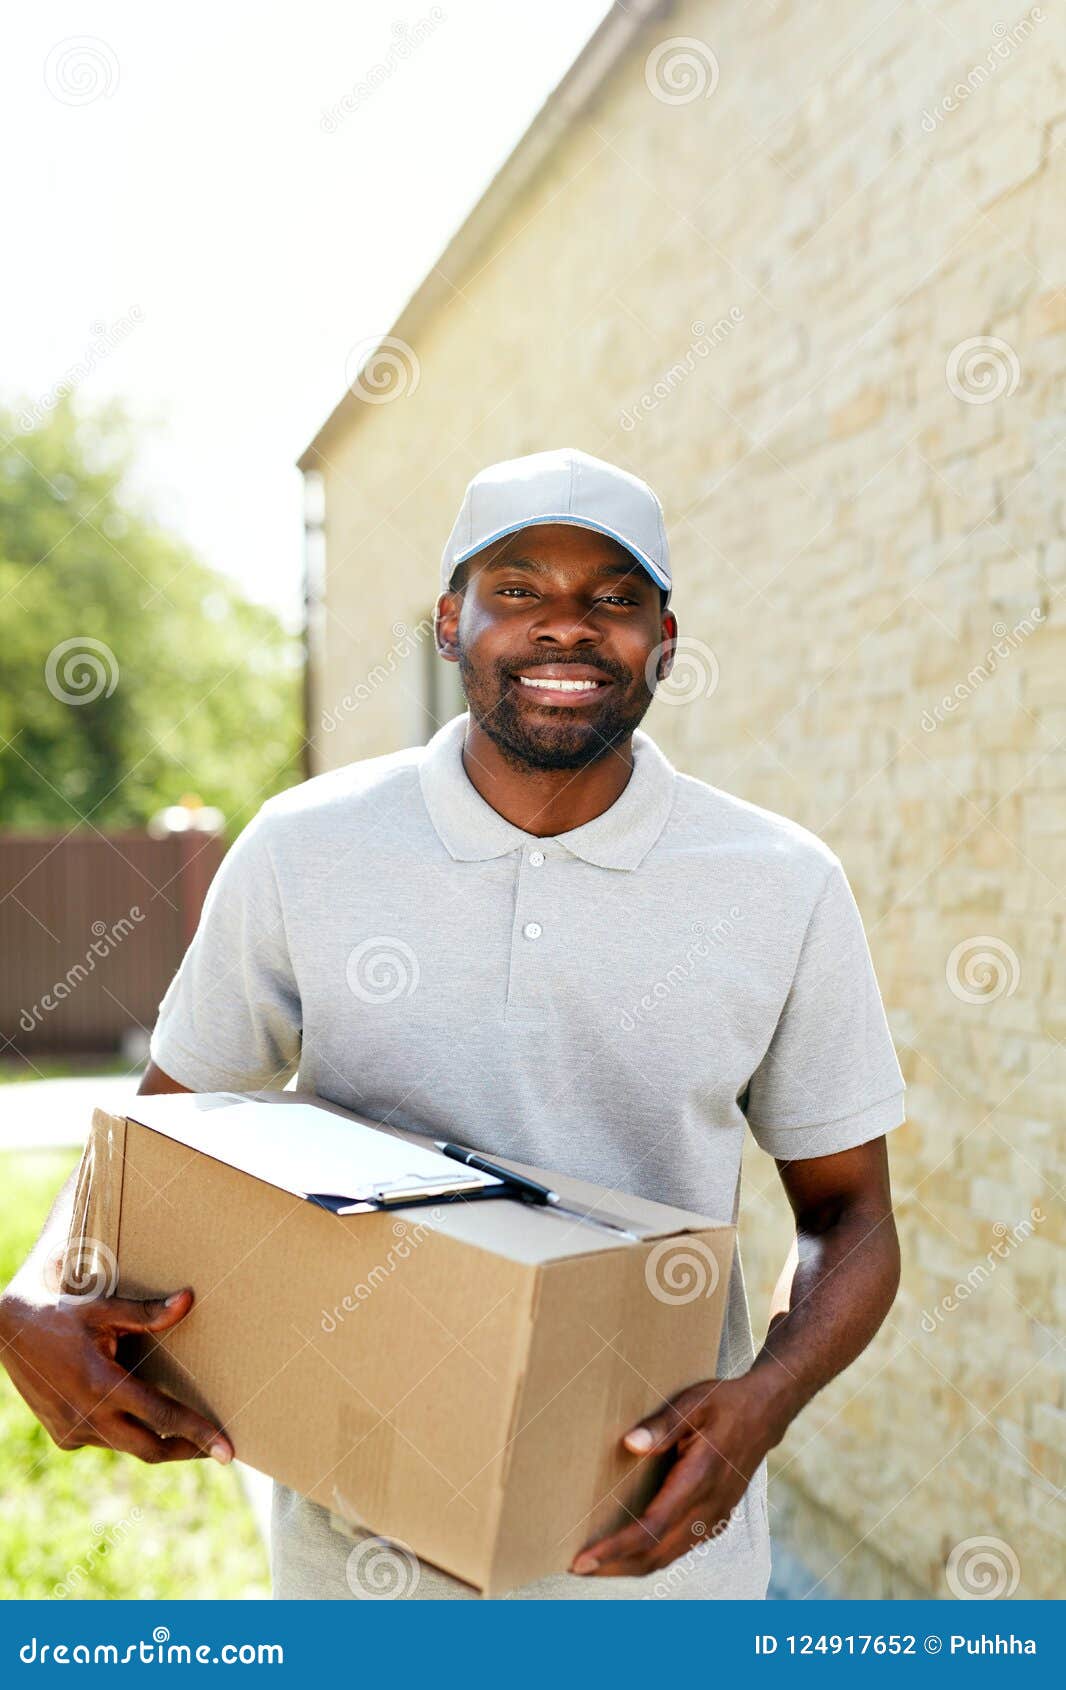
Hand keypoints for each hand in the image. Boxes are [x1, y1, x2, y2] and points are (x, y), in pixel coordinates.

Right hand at [0, 1282, 233, 1465]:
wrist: (9, 1332)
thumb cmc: (64, 1314)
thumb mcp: (105, 1310)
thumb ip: (148, 1312)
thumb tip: (188, 1299)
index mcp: (103, 1385)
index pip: (162, 1416)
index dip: (199, 1433)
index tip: (227, 1451)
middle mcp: (88, 1415)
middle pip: (150, 1449)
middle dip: (186, 1452)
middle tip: (216, 1451)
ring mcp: (73, 1431)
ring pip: (126, 1446)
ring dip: (154, 1441)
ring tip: (183, 1432)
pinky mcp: (63, 1437)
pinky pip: (104, 1441)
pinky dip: (123, 1433)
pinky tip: (133, 1416)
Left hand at [570, 1373, 785, 1577]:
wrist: (765, 1414)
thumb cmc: (724, 1403)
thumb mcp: (693, 1402)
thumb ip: (662, 1425)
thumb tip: (629, 1445)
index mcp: (699, 1480)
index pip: (651, 1529)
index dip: (616, 1549)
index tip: (583, 1559)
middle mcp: (708, 1507)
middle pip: (656, 1553)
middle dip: (615, 1565)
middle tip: (576, 1567)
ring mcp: (715, 1517)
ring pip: (668, 1556)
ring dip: (631, 1565)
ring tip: (596, 1563)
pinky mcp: (717, 1518)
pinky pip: (680, 1548)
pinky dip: (652, 1556)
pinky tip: (632, 1549)